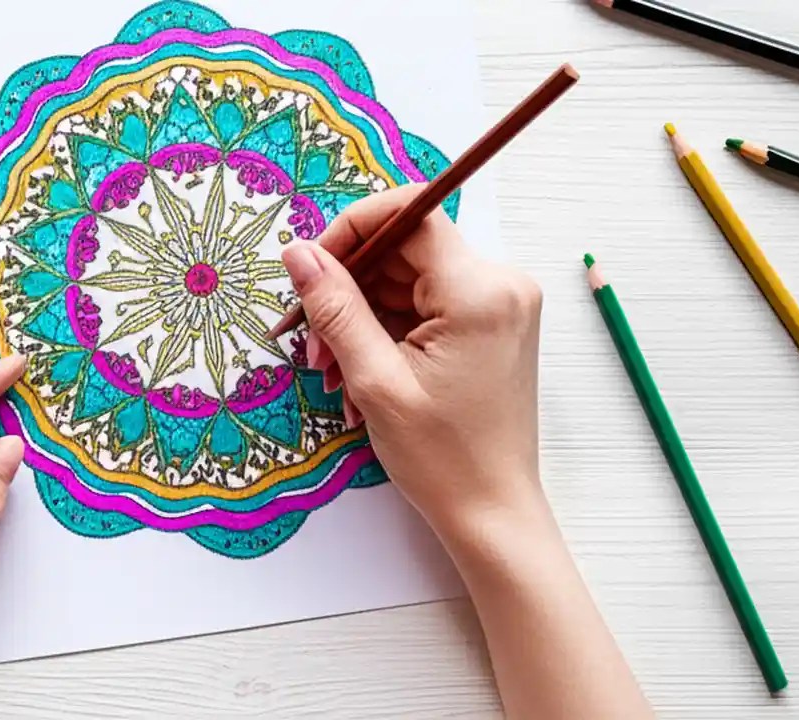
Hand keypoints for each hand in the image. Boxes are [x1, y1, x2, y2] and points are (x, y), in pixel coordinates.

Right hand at [281, 184, 543, 536]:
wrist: (492, 513)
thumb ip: (335, 308)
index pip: (410, 214)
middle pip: (404, 250)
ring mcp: (499, 305)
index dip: (351, 229)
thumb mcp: (374, 381)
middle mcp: (500, 284)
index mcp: (480, 292)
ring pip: (407, 281)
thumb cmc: (443, 459)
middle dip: (348, 290)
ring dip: (361, 319)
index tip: (310, 266)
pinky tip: (361, 376)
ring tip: (334, 373)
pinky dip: (385, 333)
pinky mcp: (490, 324)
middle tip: (310, 342)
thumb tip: (298, 253)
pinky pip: (423, 305)